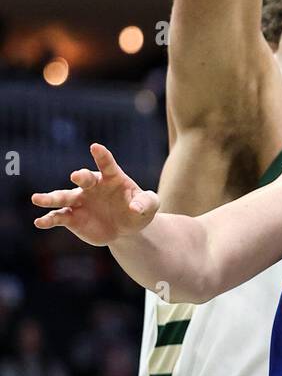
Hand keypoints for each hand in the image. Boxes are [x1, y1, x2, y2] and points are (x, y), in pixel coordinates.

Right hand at [32, 143, 158, 246]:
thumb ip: (146, 203)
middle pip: (84, 179)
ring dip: (50, 198)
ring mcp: (80, 201)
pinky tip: (40, 222)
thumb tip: (135, 208)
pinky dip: (48, 219)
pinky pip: (58, 217)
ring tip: (36, 199)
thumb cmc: (138, 210)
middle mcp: (92, 186)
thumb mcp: (150, 206)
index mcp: (112, 178)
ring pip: (63, 197)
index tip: (96, 147)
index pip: (107, 164)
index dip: (102, 155)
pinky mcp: (72, 217)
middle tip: (76, 176)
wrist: (125, 228)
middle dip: (80, 177)